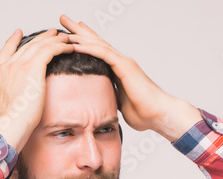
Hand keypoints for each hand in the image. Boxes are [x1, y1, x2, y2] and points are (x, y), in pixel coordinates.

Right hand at [0, 28, 73, 151]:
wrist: (8, 128)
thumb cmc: (2, 125)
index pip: (6, 52)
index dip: (13, 41)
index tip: (18, 34)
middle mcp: (8, 67)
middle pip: (27, 46)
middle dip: (40, 38)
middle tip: (50, 33)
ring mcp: (20, 66)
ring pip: (40, 45)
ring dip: (53, 40)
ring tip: (64, 37)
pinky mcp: (34, 68)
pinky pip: (50, 50)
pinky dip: (60, 46)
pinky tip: (68, 46)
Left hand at [59, 15, 201, 141]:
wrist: (159, 114)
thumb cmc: (144, 113)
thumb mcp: (119, 104)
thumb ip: (110, 98)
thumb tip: (99, 102)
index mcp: (119, 70)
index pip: (98, 51)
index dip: (84, 41)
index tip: (70, 35)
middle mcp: (121, 62)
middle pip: (96, 42)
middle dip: (79, 30)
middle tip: (63, 19)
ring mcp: (123, 62)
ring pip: (98, 44)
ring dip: (80, 33)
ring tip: (65, 23)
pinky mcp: (125, 67)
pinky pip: (103, 54)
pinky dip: (88, 48)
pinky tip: (75, 43)